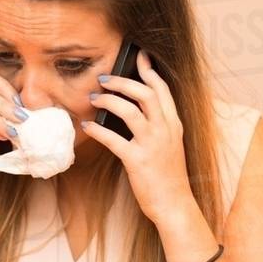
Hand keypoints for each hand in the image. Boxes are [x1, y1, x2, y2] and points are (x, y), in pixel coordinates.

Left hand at [79, 50, 193, 221]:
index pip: (162, 90)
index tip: (140, 57)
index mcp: (174, 125)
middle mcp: (165, 131)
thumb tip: (133, 110)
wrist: (175, 205)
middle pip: (145, 94)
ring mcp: (152, 145)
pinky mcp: (137, 161)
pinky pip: (113, 139)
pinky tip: (87, 125)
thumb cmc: (169, 177)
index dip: (150, 71)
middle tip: (104, 77)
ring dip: (109, 100)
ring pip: (130, 111)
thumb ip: (158, 127)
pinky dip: (98, 130)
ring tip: (94, 97)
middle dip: (123, 81)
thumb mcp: (170, 146)